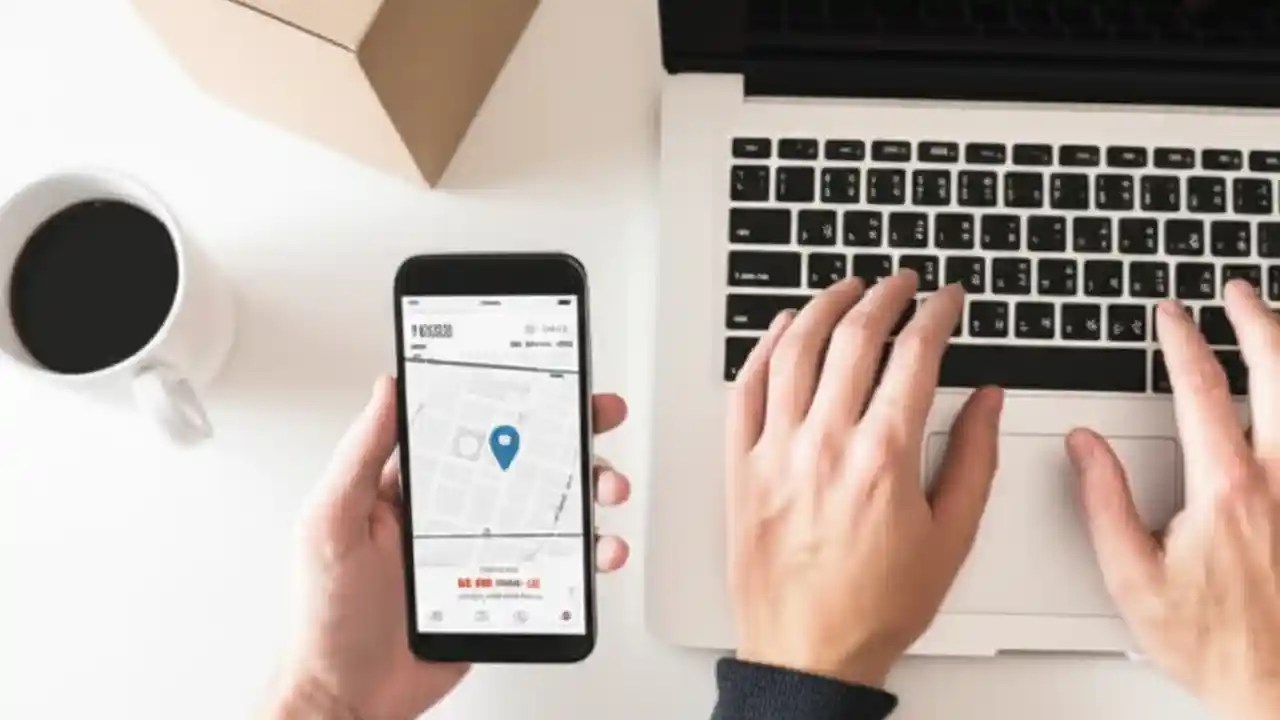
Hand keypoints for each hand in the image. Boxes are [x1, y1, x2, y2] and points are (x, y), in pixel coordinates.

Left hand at [266, 377, 631, 719]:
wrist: (350, 696)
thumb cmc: (327, 616)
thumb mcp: (332, 523)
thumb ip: (360, 455)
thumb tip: (386, 390)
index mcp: (413, 486)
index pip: (470, 425)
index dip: (512, 399)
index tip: (547, 377)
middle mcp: (454, 512)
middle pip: (525, 459)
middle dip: (571, 434)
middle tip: (598, 419)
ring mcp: (484, 550)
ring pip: (552, 509)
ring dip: (590, 491)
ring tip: (606, 490)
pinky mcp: (506, 587)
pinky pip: (558, 564)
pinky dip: (590, 555)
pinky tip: (601, 549)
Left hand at [726, 271, 1003, 687]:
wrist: (808, 651)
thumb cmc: (877, 605)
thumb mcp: (951, 537)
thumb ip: (974, 458)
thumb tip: (989, 399)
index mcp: (884, 458)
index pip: (914, 356)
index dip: (936, 315)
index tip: (947, 300)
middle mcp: (826, 444)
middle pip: (854, 339)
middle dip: (884, 296)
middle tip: (901, 282)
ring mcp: (776, 451)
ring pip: (794, 351)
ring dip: (823, 307)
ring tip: (846, 288)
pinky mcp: (741, 465)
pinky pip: (745, 389)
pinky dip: (764, 349)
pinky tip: (782, 330)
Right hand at [1070, 281, 1279, 719]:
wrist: (1278, 691)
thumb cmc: (1211, 644)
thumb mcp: (1132, 578)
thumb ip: (1103, 501)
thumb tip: (1085, 445)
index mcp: (1227, 491)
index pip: (1203, 392)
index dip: (1184, 343)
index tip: (1172, 316)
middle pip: (1279, 374)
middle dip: (1257, 321)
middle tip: (1238, 292)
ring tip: (1276, 320)